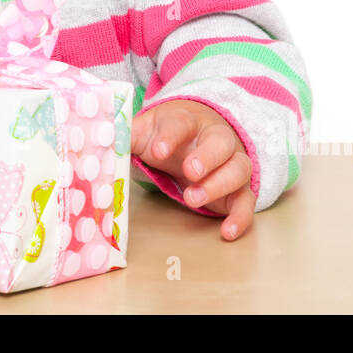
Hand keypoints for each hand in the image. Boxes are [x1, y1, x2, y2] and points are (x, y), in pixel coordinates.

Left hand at [130, 99, 255, 239]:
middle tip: (189, 172)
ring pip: (238, 169)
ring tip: (192, 200)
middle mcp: (215, 139)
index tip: (157, 150)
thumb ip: (128, 135)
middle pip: (221, 142)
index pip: (182, 122)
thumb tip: (105, 138)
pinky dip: (241, 216)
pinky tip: (226, 231)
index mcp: (188, 121)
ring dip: (218, 185)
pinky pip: (247, 201)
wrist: (195, 134)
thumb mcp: (146, 131)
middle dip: (207, 157)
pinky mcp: (238, 189)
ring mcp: (230, 163)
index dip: (170, 136)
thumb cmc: (166, 134)